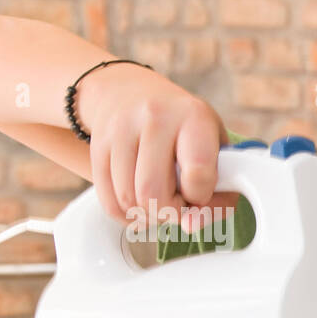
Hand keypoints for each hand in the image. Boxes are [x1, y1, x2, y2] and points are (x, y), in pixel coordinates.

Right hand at [76, 63, 239, 230]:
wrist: (129, 91)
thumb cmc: (185, 130)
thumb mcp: (216, 151)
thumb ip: (219, 195)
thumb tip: (190, 226)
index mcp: (194, 117)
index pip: (198, 173)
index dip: (201, 196)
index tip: (200, 192)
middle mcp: (155, 117)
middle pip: (153, 191)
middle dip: (170, 212)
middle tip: (178, 204)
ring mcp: (121, 129)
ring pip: (128, 198)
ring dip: (148, 214)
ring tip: (161, 201)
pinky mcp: (97, 145)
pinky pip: (108, 200)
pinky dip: (127, 214)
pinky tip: (140, 206)